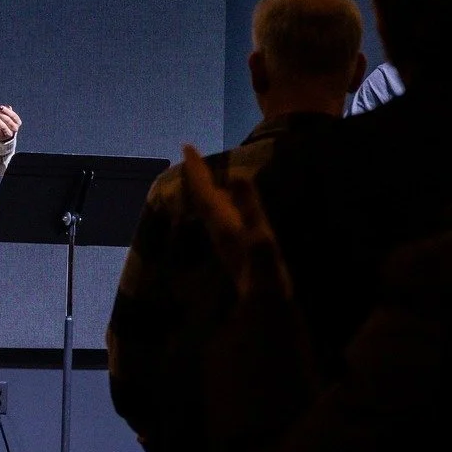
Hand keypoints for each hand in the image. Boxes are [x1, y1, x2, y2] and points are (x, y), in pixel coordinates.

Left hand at [0, 104, 20, 141]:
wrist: (4, 134)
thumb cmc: (6, 123)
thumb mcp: (8, 116)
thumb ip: (7, 111)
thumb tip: (8, 107)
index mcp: (18, 122)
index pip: (13, 115)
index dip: (6, 111)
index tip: (0, 107)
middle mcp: (15, 128)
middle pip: (8, 121)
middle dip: (1, 114)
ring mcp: (9, 133)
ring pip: (4, 127)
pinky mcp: (2, 137)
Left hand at [180, 143, 284, 302]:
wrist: (265, 305)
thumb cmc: (265, 272)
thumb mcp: (261, 237)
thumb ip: (249, 208)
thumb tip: (237, 176)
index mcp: (222, 222)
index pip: (203, 191)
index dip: (196, 169)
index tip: (186, 146)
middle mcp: (218, 229)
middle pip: (202, 198)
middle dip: (197, 177)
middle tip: (192, 158)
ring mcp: (225, 240)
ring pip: (209, 209)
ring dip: (205, 190)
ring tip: (206, 177)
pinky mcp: (234, 248)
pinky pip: (220, 218)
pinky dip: (218, 204)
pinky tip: (225, 206)